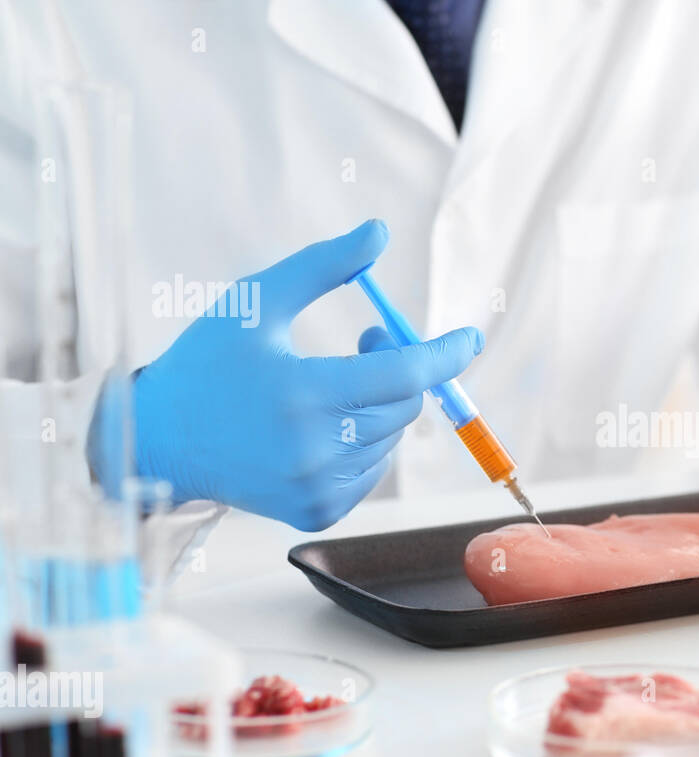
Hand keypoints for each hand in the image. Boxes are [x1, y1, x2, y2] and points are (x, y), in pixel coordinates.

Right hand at [131, 220, 482, 530]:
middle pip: (403, 405)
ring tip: (334, 384)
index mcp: (301, 392)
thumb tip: (380, 232)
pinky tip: (321, 427)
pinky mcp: (317, 513)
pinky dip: (362, 444)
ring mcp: (317, 487)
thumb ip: (322, 266)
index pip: (402, 375)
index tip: (470, 337)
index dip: (443, 354)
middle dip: (399, 368)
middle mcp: (312, 448)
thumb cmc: (209, 362)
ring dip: (378, 407)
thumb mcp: (257, 301)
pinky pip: (372, 469)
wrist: (159, 440)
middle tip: (367, 340)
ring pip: (390, 438)